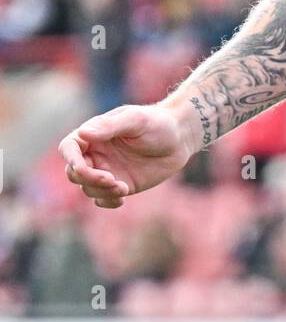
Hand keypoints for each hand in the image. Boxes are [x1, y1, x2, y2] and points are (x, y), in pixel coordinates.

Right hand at [58, 102, 196, 209]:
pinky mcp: (120, 184)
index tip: (83, 167)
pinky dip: (107, 202)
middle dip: (88, 179)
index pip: (69, 147)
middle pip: (74, 172)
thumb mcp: (136, 120)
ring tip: (123, 187)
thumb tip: (83, 133)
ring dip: (101, 191)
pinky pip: (102, 199)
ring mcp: (107, 170)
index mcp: (95, 134)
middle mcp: (97, 153)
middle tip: (111, 179)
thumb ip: (110, 127)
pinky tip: (122, 197)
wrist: (181, 138)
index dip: (71, 159)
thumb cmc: (158, 123)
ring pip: (88, 188)